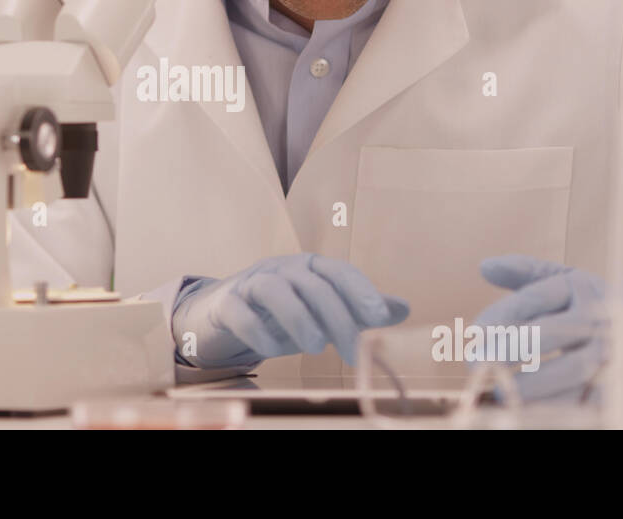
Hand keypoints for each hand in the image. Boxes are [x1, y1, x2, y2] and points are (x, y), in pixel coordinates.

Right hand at [172, 253, 409, 368]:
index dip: (360, 291)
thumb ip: (358, 309)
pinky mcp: (226, 304)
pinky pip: (240, 312)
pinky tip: (273, 351)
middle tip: (353, 354)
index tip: (379, 317)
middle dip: (337, 318)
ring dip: (299, 318)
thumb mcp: (320, 311)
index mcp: (309, 268)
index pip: (338, 271)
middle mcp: (282, 269)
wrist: (219, 313)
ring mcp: (251, 283)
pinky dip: (258, 331)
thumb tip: (403, 309)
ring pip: (275, 290)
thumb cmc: (278, 312)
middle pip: (313, 285)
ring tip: (315, 347)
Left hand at [474, 254, 606, 403]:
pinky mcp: (622, 385)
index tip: (474, 333)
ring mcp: (615, 352)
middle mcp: (602, 318)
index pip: (536, 297)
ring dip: (530, 382)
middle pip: (550, 331)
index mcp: (584, 288)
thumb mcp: (568, 282)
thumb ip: (528, 274)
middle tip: (477, 363)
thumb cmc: (594, 307)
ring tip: (496, 390)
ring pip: (571, 368)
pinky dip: (555, 404)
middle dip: (509, 348)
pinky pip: (588, 398)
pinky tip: (526, 407)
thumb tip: (484, 266)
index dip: (501, 314)